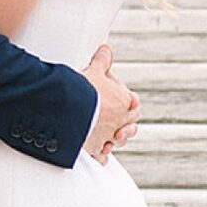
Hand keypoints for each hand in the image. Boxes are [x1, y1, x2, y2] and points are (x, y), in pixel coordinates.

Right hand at [81, 43, 138, 162]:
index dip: (128, 100)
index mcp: (125, 102)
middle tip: (118, 117)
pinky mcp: (96, 148)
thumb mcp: (95, 71)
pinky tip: (100, 154)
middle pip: (131, 124)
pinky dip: (102, 156)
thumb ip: (102, 61)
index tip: (120, 98)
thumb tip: (106, 49)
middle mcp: (120, 121)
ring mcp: (109, 136)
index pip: (134, 102)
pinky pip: (102, 157)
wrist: (71, 110)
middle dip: (125, 121)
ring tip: (112, 137)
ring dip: (117, 139)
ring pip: (120, 141)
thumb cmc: (85, 89)